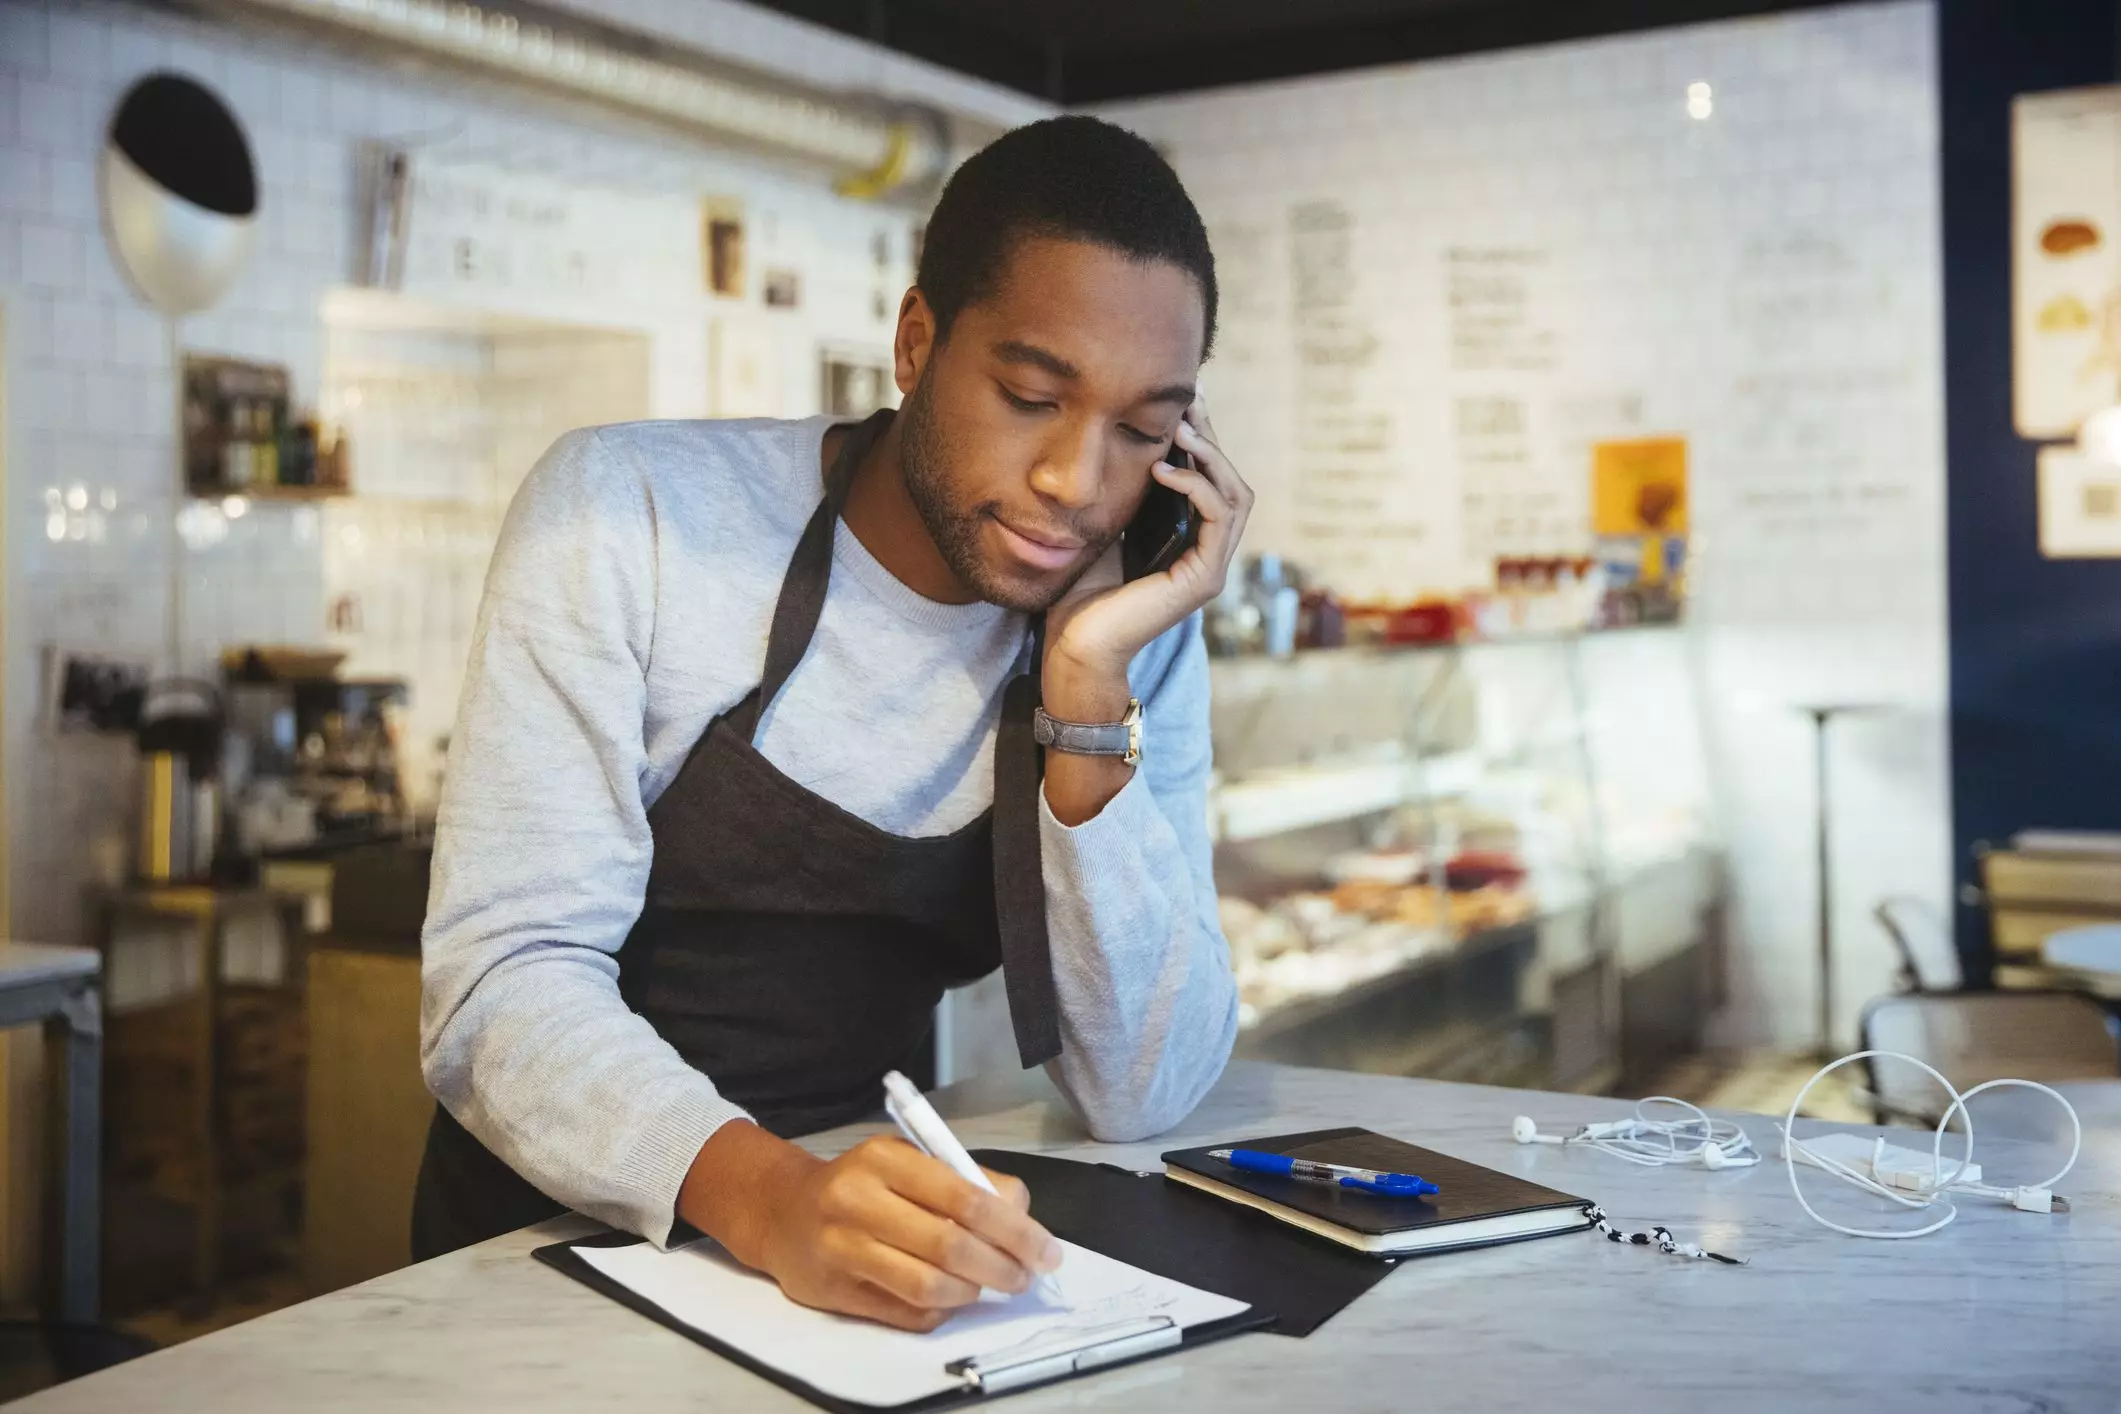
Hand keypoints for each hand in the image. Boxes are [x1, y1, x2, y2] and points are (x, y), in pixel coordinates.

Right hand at [678, 1122, 1062, 1331]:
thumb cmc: (862, 1185)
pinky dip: (941, 1312)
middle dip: (1002, 1267)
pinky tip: (948, 1299)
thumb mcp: (908, 1164)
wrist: (782, 1212)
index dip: (1015, 1230)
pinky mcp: (834, 1293)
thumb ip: (965, 1183)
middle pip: (950, 1245)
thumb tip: (1022, 1219)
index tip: (1046, 1250)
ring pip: (929, 1287)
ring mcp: (842, 1250)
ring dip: (971, 1293)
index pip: (965, 1197)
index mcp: (884, 1159)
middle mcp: (858, 1201)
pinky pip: (906, 1313)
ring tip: (985, 1286)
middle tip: (1025, 1277)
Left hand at [1045, 392, 1253, 683]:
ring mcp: (1210, 568)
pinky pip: (1218, 518)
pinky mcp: (1203, 580)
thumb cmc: (1081, 595)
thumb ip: (1126, 498)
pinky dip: (1197, 486)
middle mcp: (1207, 554)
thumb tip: (1125, 447)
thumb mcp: (1106, 529)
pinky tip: (1165, 468)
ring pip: (1235, 495)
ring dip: (1210, 456)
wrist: (1074, 646)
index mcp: (1189, 542)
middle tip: (1188, 403)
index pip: (1210, 481)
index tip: (1182, 402)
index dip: (1201, 440)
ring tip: (1180, 429)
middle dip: (1211, 439)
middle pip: (1230, 481)